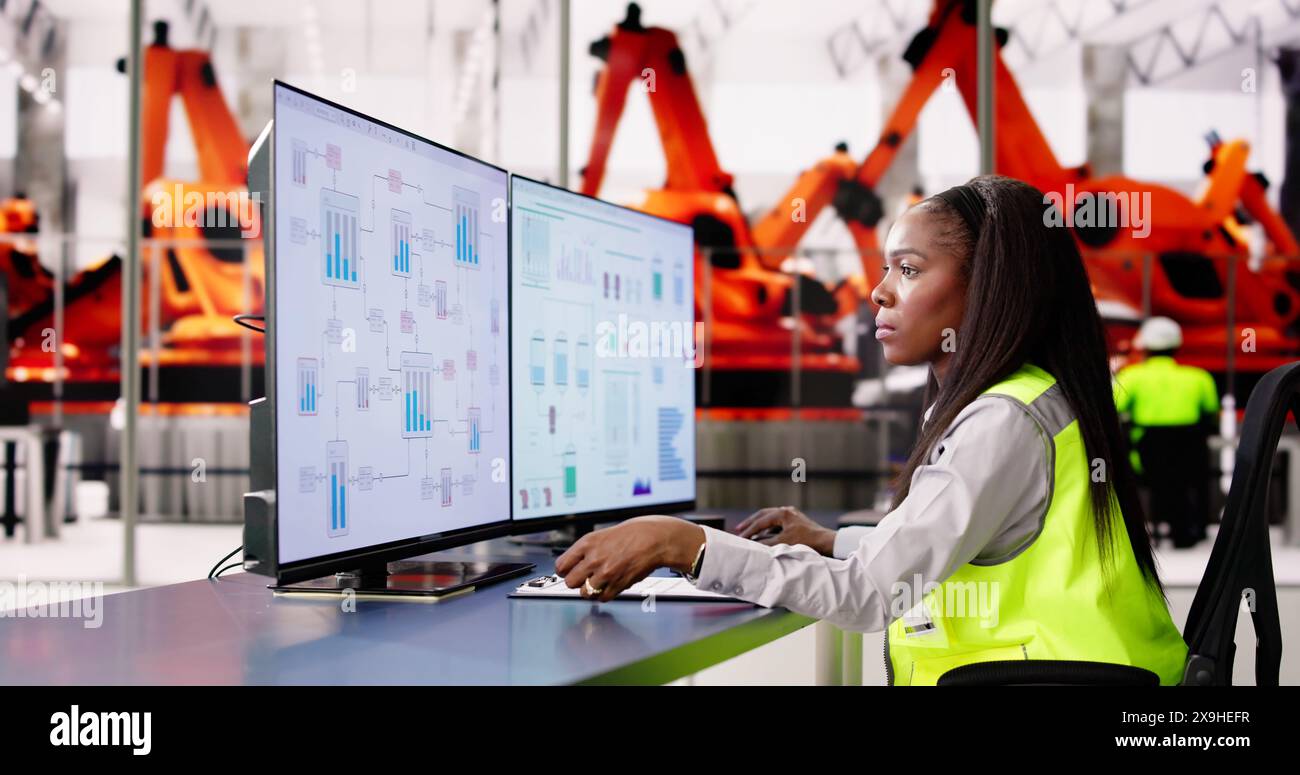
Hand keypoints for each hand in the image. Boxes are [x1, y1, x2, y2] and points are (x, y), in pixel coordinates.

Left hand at [554, 516, 704, 602]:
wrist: (653, 539)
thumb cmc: (630, 535)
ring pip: (585, 593)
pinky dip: (604, 594)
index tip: (568, 571)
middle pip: (570, 582)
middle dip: (577, 581)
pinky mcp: (617, 585)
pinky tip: (610, 584)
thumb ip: (585, 551)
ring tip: (599, 581)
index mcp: (587, 544)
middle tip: (585, 577)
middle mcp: (593, 559)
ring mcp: (605, 574)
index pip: (561, 566)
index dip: (565, 570)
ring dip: (590, 590)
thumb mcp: (601, 536)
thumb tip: (571, 567)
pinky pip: (602, 598)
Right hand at [735, 505, 835, 555]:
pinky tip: (764, 534)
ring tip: (749, 531)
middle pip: (763, 515)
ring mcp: (792, 515)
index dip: (749, 530)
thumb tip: (753, 544)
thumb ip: (767, 543)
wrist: (827, 543)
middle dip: (751, 523)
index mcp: (783, 513)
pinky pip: (777, 523)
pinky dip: (768, 528)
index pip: (761, 521)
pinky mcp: (796, 522)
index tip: (740, 537)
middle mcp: (787, 511)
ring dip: (759, 525)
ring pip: (770, 518)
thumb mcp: (784, 542)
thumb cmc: (808, 541)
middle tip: (739, 529)